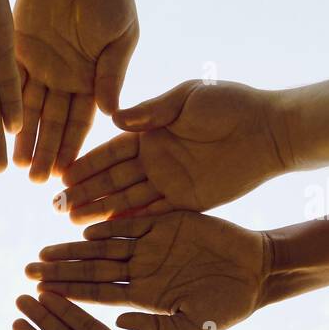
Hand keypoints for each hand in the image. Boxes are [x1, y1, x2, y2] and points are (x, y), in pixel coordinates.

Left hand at [13, 0, 138, 181]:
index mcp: (92, 80)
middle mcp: (64, 80)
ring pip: (28, 110)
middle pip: (52, 124)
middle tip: (36, 181)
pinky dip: (3, 106)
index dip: (72, 148)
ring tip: (15, 164)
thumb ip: (112, 74)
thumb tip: (112, 114)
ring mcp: (40, 67)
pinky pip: (8, 83)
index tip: (66, 174)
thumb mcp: (120, 35)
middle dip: (45, 152)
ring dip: (22, 137)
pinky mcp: (17, 50)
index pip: (80, 123)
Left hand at [24, 212, 271, 329]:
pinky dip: (110, 224)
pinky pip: (131, 222)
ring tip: (44, 251)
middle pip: (91, 270)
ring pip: (103, 246)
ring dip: (74, 248)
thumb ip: (157, 329)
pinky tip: (84, 227)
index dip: (69, 294)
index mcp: (143, 298)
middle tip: (27, 271)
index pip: (97, 295)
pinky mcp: (166, 222)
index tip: (41, 294)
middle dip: (60, 271)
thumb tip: (116, 329)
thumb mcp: (196, 327)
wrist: (260, 271)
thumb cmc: (230, 306)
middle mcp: (140, 271)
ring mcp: (151, 246)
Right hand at [56, 81, 293, 220]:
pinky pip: (153, 215)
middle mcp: (155, 159)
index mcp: (151, 132)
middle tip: (58, 206)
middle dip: (85, 193)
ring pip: (127, 200)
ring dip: (101, 211)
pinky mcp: (187, 201)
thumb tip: (116, 117)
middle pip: (112, 180)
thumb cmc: (231, 105)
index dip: (87, 164)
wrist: (270, 129)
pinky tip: (109, 232)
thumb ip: (152, 111)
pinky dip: (131, 223)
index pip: (110, 152)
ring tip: (74, 222)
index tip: (62, 175)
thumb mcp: (187, 98)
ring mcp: (170, 182)